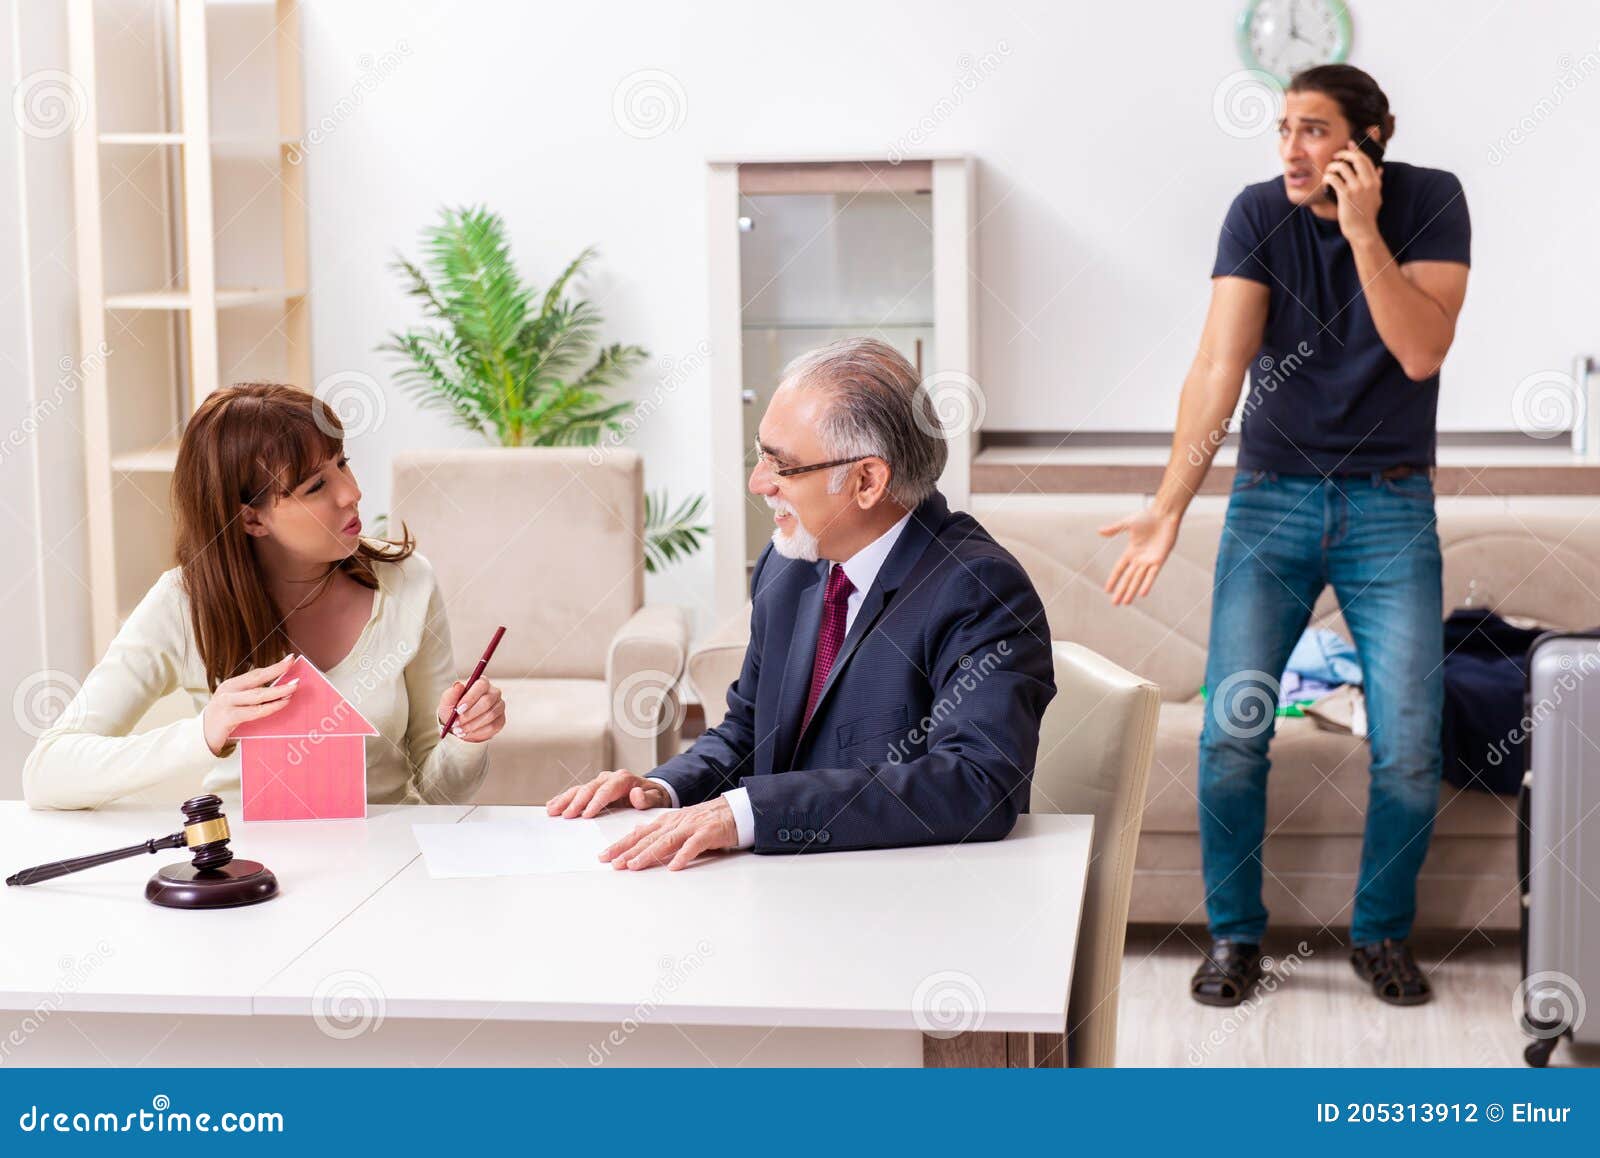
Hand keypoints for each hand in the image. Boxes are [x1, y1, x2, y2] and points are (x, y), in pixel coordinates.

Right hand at [201, 653, 299, 755]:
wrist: (202, 737)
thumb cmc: (225, 719)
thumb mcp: (236, 703)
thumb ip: (253, 696)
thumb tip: (281, 689)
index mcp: (231, 685)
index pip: (255, 673)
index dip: (274, 666)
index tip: (290, 659)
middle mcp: (228, 691)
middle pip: (256, 679)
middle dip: (277, 671)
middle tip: (293, 665)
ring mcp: (227, 703)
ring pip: (258, 695)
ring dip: (278, 691)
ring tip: (293, 687)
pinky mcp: (228, 717)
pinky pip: (254, 711)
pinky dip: (271, 707)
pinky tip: (282, 703)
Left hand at [437, 678, 504, 742]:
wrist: (459, 724)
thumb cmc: (454, 709)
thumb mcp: (448, 702)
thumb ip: (451, 694)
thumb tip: (458, 685)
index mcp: (482, 683)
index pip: (481, 685)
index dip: (470, 698)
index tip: (458, 710)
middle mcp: (494, 692)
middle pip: (487, 701)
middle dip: (470, 714)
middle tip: (456, 723)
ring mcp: (499, 706)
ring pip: (490, 715)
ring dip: (472, 725)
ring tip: (459, 730)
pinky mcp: (501, 720)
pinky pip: (492, 727)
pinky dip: (478, 732)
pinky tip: (468, 733)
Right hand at [546, 768, 671, 817]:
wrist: (651, 792)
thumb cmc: (653, 796)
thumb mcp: (657, 798)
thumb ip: (647, 798)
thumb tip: (635, 794)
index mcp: (623, 780)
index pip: (606, 790)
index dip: (595, 802)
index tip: (587, 815)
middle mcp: (609, 778)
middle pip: (589, 789)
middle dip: (576, 802)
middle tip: (566, 816)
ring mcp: (600, 783)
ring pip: (579, 789)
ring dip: (565, 800)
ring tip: (552, 810)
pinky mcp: (594, 789)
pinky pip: (577, 792)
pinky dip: (564, 799)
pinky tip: (553, 805)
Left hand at [600, 797, 737, 870]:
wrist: (733, 812)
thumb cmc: (705, 821)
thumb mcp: (678, 823)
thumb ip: (659, 830)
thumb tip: (637, 834)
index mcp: (666, 821)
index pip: (638, 834)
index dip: (621, 845)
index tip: (604, 856)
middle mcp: (675, 823)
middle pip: (648, 838)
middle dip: (628, 851)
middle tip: (613, 864)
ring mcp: (691, 827)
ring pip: (666, 841)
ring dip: (648, 854)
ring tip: (634, 866)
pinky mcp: (708, 833)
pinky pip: (694, 845)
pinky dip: (683, 855)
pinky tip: (674, 866)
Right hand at [1098, 507, 1180, 604]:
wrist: (1164, 514)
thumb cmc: (1147, 516)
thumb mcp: (1127, 523)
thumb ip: (1114, 529)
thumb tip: (1098, 531)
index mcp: (1131, 551)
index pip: (1119, 569)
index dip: (1113, 579)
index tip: (1107, 590)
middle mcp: (1139, 559)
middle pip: (1128, 578)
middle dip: (1121, 591)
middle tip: (1114, 604)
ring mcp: (1149, 560)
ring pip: (1138, 580)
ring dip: (1132, 591)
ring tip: (1126, 603)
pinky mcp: (1160, 559)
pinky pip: (1152, 575)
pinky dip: (1147, 583)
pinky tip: (1142, 593)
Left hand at [1325, 139, 1382, 241]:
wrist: (1362, 231)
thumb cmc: (1367, 215)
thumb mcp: (1377, 197)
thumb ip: (1378, 182)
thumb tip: (1380, 169)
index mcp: (1375, 181)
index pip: (1366, 159)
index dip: (1357, 150)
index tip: (1349, 144)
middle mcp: (1368, 182)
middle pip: (1355, 159)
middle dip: (1344, 154)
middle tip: (1335, 156)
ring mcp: (1357, 188)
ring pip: (1342, 167)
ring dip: (1332, 167)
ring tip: (1328, 171)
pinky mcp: (1346, 195)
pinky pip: (1333, 179)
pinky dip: (1327, 178)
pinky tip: (1325, 182)